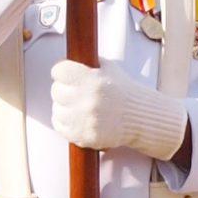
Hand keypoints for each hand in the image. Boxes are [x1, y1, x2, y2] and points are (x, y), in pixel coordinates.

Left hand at [50, 60, 189, 160]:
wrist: (141, 117)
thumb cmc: (122, 91)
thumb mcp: (109, 68)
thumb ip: (86, 64)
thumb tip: (63, 62)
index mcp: (92, 80)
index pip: (59, 70)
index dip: (62, 72)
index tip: (68, 75)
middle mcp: (87, 99)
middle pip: (56, 90)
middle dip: (65, 90)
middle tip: (78, 92)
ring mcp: (84, 119)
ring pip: (57, 109)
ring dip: (65, 107)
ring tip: (81, 106)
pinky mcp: (83, 135)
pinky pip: (60, 125)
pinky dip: (66, 122)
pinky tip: (79, 118)